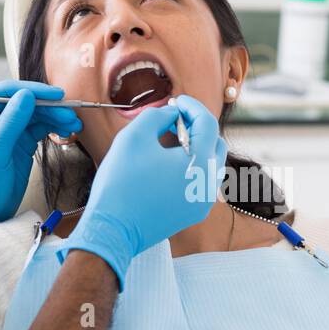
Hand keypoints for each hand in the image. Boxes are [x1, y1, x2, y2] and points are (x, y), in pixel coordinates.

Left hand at [0, 81, 82, 254]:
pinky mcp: (19, 144)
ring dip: (55, 118)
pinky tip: (67, 131)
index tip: (57, 95)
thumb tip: (27, 95)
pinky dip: (53, 129)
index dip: (33, 91)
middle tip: (72, 114)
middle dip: (49, 107)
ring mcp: (5, 131)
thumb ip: (10, 122)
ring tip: (75, 125)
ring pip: (34, 115)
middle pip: (24, 102)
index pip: (6, 92)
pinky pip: (38, 130)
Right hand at [57, 95, 227, 288]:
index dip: (192, 106)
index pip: (207, 123)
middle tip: (174, 119)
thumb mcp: (134, 137)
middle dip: (198, 126)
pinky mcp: (194, 212)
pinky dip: (191, 167)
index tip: (176, 101)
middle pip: (215, 143)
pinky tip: (168, 165)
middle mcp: (209, 183)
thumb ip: (158, 116)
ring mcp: (203, 201)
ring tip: (170, 141)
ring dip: (196, 147)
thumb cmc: (121, 183)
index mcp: (200, 162)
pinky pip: (201, 182)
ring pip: (211, 164)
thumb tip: (172, 114)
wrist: (113, 229)